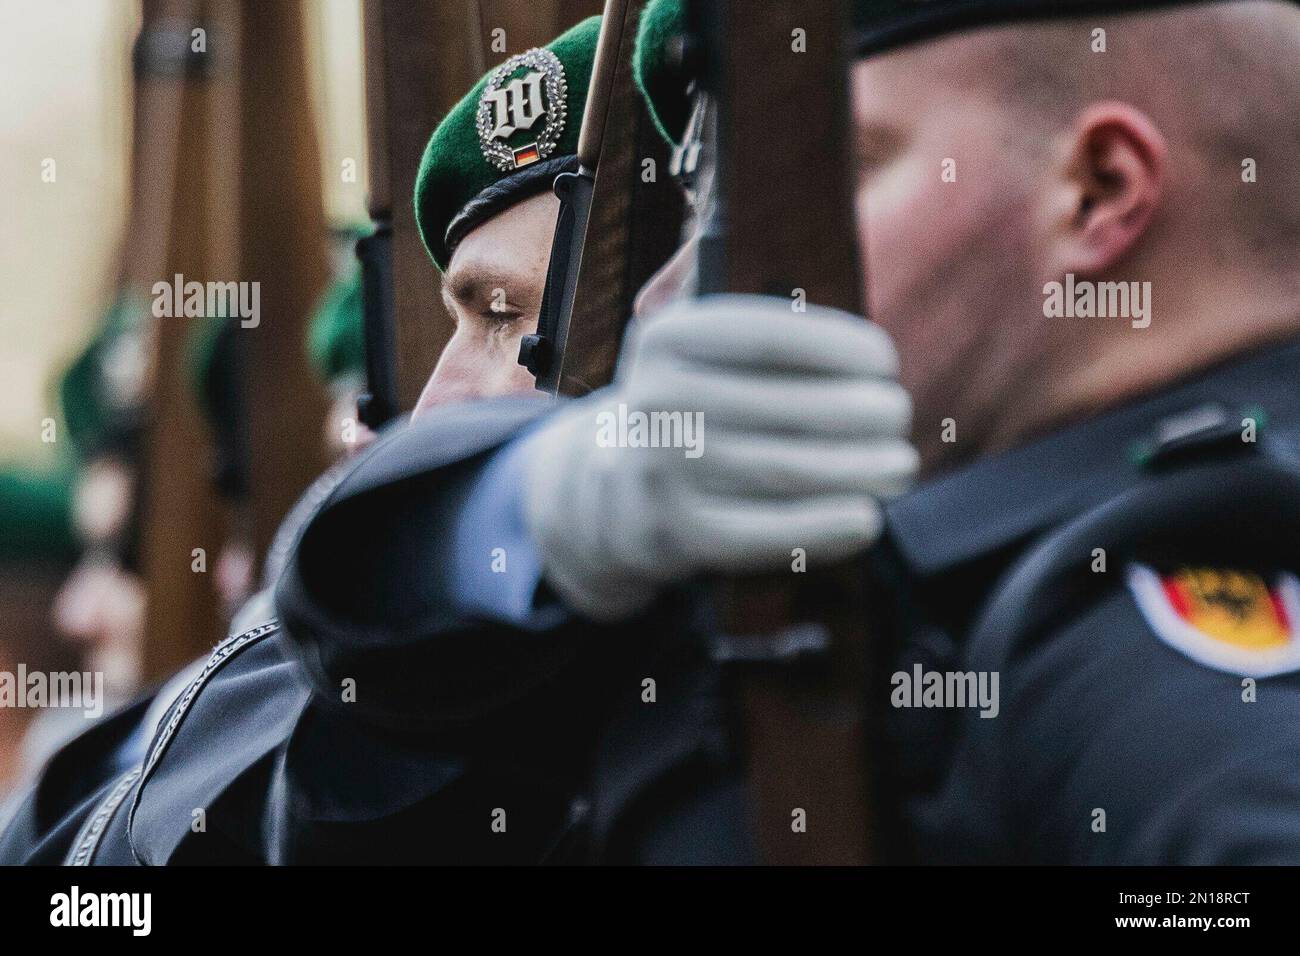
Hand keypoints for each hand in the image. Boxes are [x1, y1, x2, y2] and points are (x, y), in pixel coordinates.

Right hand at [520, 294, 917, 620]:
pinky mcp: (678, 532)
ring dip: (861, 469)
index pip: (769, 337)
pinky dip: (825, 528)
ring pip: (789, 470)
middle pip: (789, 408)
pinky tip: (866, 519)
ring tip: (899, 465)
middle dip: (864, 412)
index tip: (884, 361)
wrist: (615, 495)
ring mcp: (663, 471)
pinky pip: (767, 533)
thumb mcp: (684, 339)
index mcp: (664, 339)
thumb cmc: (686, 405)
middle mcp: (656, 402)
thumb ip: (715, 278)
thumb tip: (745, 231)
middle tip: (898, 416)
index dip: (840, 348)